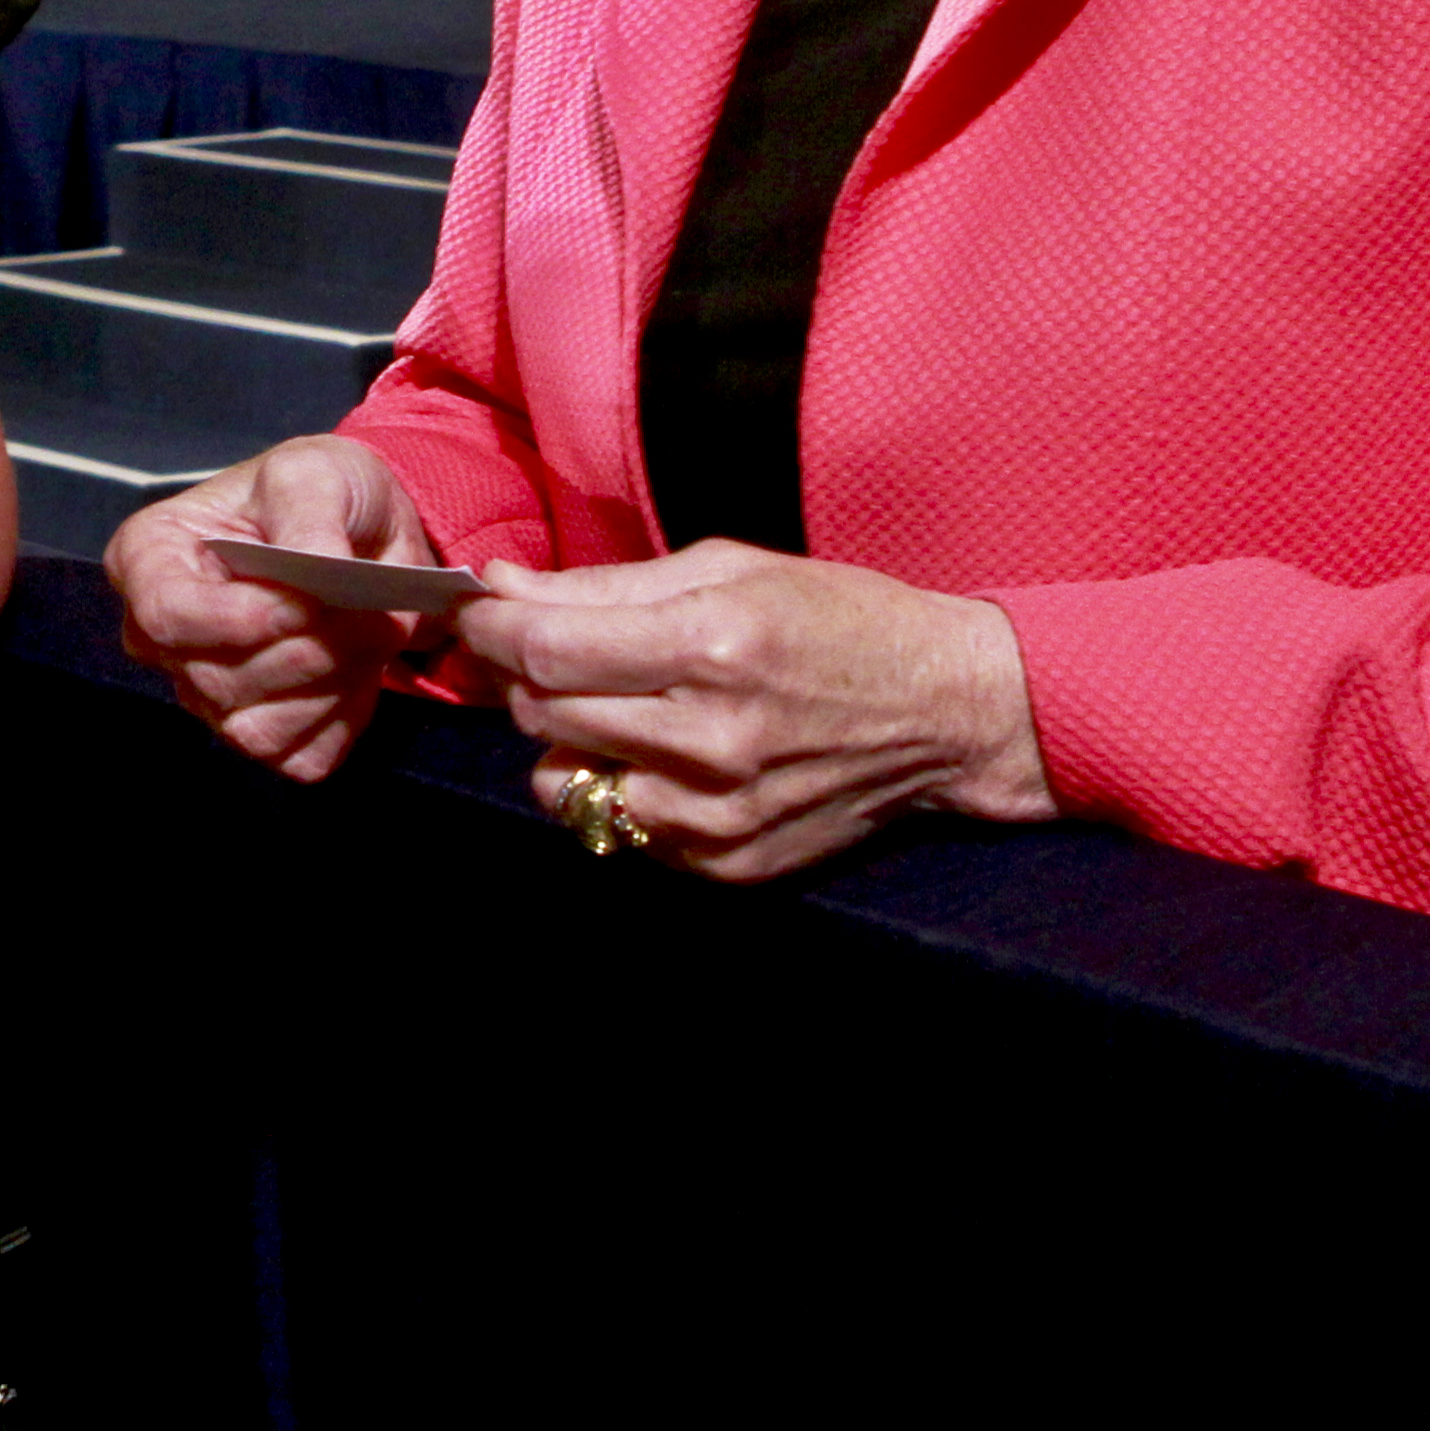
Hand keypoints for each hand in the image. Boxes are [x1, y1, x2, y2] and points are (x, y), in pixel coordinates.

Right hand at [104, 437, 437, 782]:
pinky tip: (361, 668)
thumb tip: (318, 567)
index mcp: (149, 558)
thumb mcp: (313, 473)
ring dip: (334, 684)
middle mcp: (161, 638)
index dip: (235, 620)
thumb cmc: (317, 493)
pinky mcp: (261, 736)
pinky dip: (346, 716)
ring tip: (376, 632)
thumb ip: (309, 516)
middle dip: (309, 650)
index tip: (305, 603)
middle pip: (217, 680)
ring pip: (258, 730)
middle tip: (376, 612)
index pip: (165, 614)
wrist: (364, 532)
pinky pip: (301, 755)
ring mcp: (206, 694)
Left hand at [456, 542, 1051, 880]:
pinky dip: (616, 785)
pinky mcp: (727, 861)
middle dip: (525, 674)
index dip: (493, 627)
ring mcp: (718, 813)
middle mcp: (711, 738)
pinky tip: (660, 752)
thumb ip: (604, 585)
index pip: (545, 649)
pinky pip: (618, 826)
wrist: (947, 711)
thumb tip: (502, 587)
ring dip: (565, 739)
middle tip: (549, 648)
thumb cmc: (838, 618)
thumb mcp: (727, 568)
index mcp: (713, 646)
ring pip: (564, 780)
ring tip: (612, 705)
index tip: (482, 611)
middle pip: (541, 713)